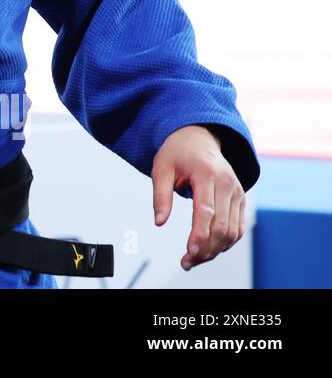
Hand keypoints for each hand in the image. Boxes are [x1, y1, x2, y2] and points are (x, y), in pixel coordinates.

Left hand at [151, 124, 245, 270]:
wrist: (198, 138)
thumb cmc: (177, 153)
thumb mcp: (161, 169)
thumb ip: (160, 196)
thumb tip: (159, 223)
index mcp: (206, 174)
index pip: (207, 211)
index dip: (200, 234)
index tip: (189, 252)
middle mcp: (228, 184)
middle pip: (222, 225)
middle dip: (206, 248)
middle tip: (186, 262)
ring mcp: (238, 192)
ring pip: (233, 231)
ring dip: (216, 250)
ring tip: (194, 259)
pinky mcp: (240, 199)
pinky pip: (238, 227)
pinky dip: (225, 242)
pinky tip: (208, 250)